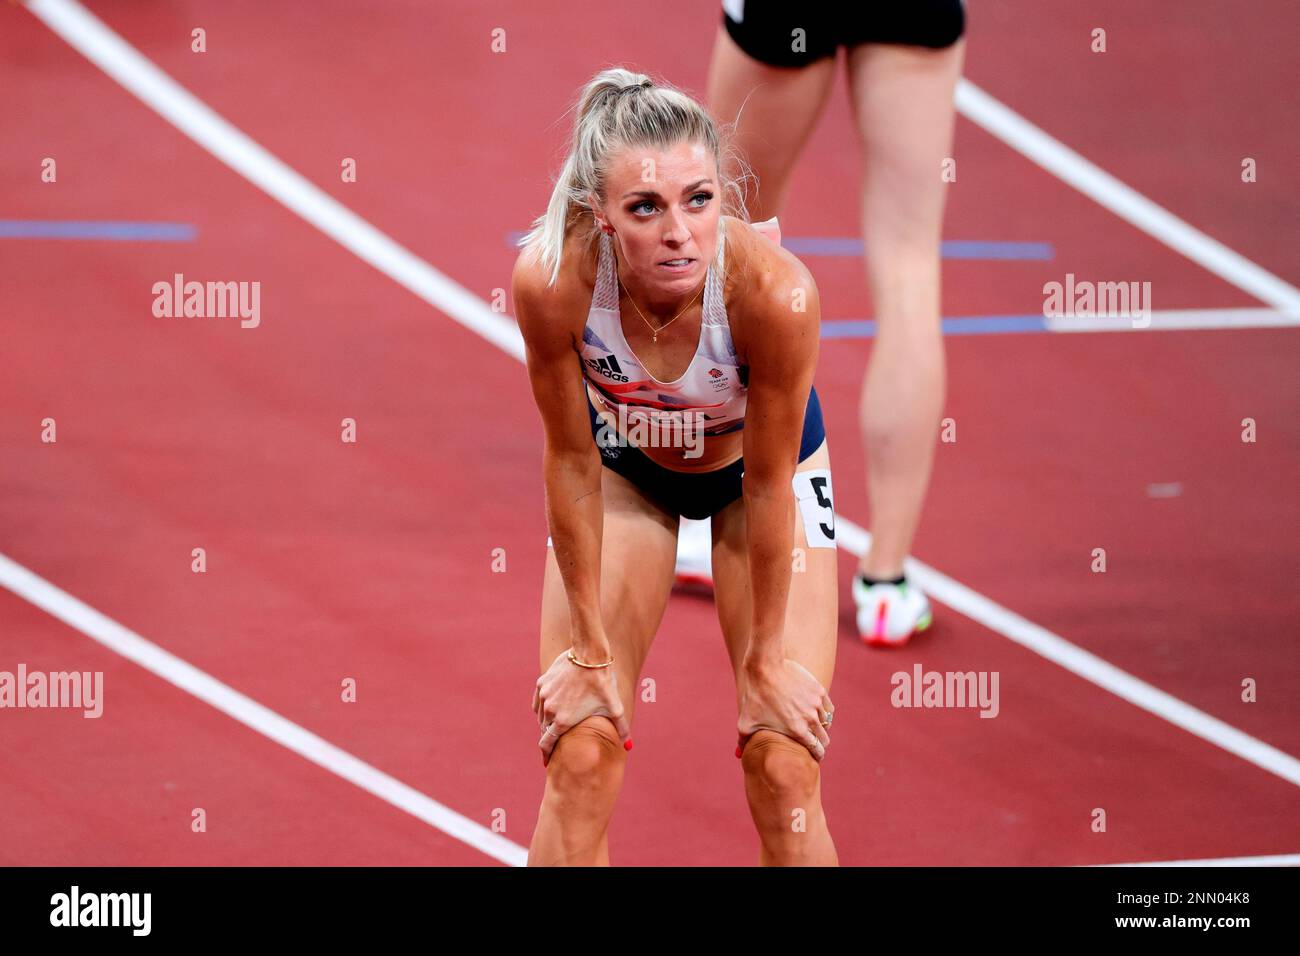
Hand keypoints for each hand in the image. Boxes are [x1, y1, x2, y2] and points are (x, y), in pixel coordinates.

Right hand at [532, 648, 630, 766]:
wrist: (589, 655)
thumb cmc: (603, 683)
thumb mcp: (614, 708)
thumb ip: (622, 729)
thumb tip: (629, 746)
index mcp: (562, 721)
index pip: (546, 744)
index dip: (546, 754)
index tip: (546, 762)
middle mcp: (548, 710)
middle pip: (544, 730)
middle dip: (549, 737)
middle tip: (556, 742)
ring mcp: (544, 696)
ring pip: (540, 715)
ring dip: (546, 721)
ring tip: (556, 724)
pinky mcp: (542, 683)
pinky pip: (538, 701)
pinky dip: (543, 707)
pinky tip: (551, 707)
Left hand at [737, 658, 833, 760]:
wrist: (766, 666)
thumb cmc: (755, 695)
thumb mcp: (745, 721)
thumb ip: (744, 740)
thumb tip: (739, 754)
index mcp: (798, 730)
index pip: (817, 750)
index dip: (817, 755)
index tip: (815, 756)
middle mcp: (811, 718)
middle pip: (824, 738)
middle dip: (820, 742)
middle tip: (814, 743)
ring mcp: (816, 703)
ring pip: (826, 722)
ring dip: (821, 726)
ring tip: (813, 726)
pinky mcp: (819, 690)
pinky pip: (828, 707)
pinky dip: (825, 712)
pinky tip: (817, 712)